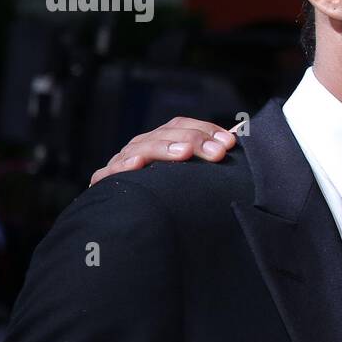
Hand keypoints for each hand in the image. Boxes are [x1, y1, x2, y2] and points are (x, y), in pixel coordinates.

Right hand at [88, 117, 237, 186]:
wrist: (132, 215)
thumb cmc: (167, 191)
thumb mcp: (189, 172)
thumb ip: (207, 157)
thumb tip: (235, 142)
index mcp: (162, 140)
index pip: (182, 125)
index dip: (206, 130)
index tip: (230, 142)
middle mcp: (143, 145)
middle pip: (167, 133)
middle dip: (195, 140)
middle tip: (217, 153)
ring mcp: (124, 160)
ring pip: (144, 147)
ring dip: (165, 148)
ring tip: (184, 153)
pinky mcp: (106, 180)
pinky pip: (110, 172)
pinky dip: (122, 167)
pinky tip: (136, 165)